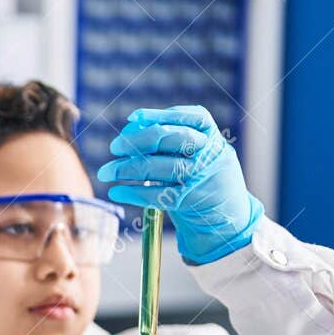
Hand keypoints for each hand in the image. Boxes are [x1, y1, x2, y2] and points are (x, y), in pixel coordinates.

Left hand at [97, 105, 263, 264]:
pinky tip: (116, 192)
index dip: (158, 116)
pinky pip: (156, 194)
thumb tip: (132, 127)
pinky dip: (132, 193)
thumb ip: (172, 140)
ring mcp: (200, 178)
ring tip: (106, 172)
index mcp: (212, 137)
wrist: (227, 217)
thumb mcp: (200, 154)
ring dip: (126, 169)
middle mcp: (208, 154)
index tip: (132, 119)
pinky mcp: (189, 201)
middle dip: (137, 140)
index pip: (189, 117)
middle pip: (169, 138)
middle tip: (114, 147)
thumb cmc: (203, 178)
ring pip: (159, 167)